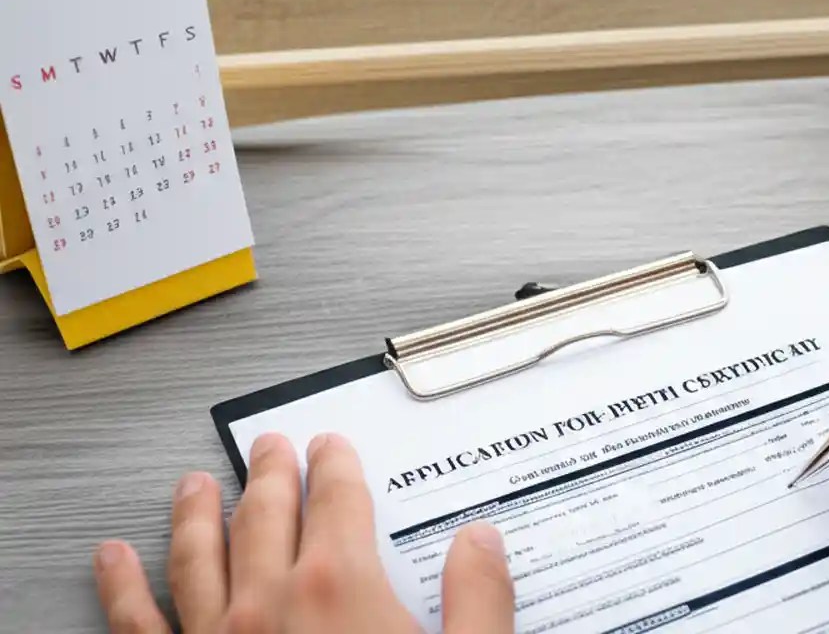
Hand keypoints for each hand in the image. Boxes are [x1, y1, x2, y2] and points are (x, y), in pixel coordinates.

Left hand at [92, 433, 513, 632]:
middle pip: (266, 513)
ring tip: (195, 485)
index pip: (338, 500)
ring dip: (197, 512)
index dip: (337, 465)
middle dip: (270, 473)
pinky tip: (112, 561)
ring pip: (197, 554)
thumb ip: (479, 599)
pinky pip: (137, 623)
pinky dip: (122, 586)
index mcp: (340, 587)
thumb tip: (481, 544)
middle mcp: (269, 602)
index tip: (331, 447)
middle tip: (269, 447)